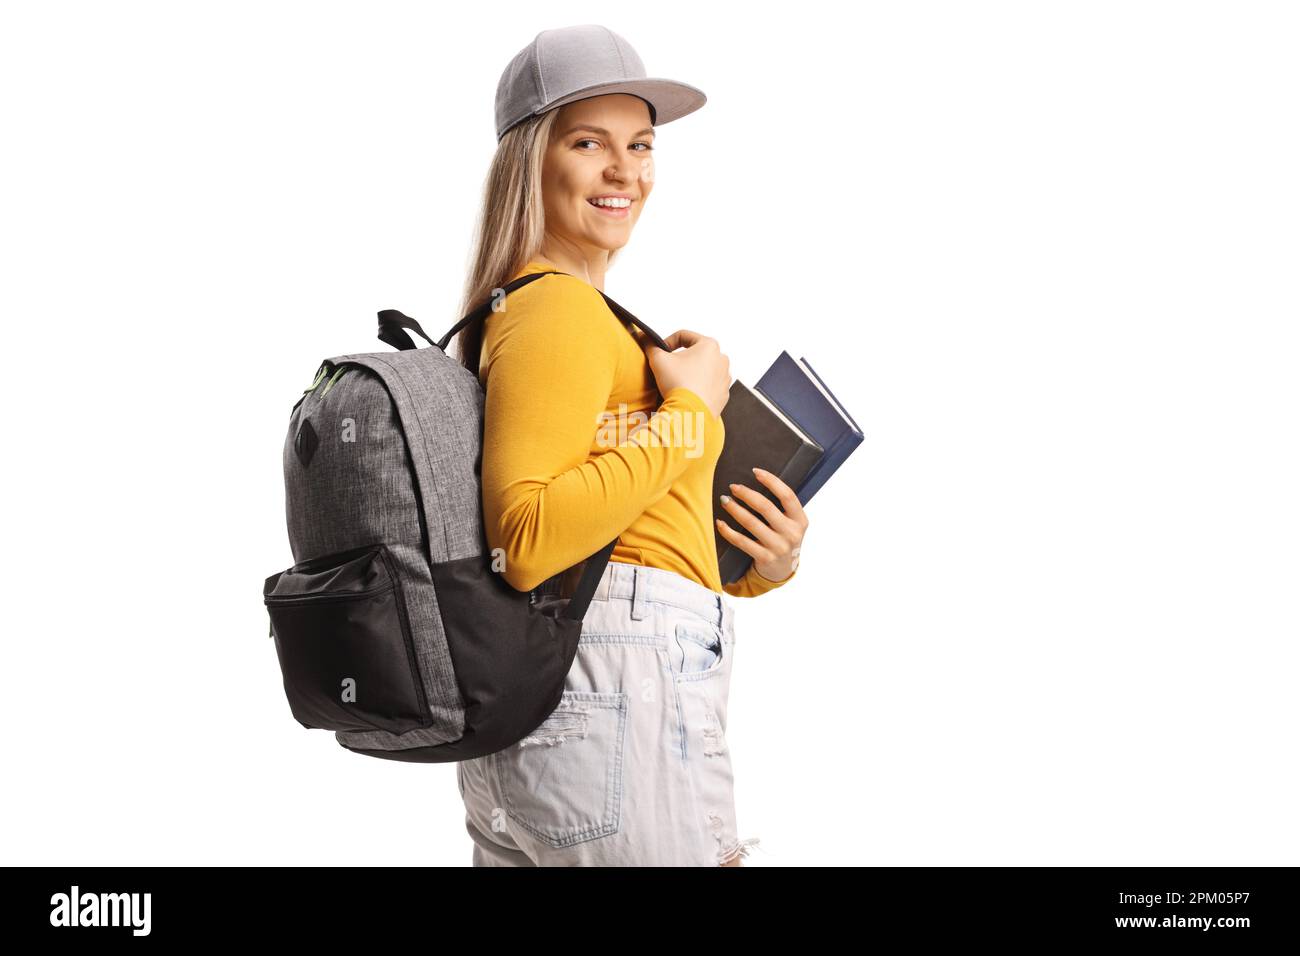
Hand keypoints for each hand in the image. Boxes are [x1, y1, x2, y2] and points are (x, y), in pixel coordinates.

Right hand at [644, 329, 730, 418]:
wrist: (691, 413)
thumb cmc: (679, 384)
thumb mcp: (659, 359)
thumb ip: (651, 346)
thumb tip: (645, 340)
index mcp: (709, 345)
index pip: (684, 336)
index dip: (667, 342)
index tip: (660, 351)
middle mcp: (721, 359)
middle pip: (696, 352)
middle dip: (681, 358)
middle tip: (669, 368)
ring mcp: (725, 378)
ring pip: (703, 369)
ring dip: (691, 372)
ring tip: (678, 381)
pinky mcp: (723, 394)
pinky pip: (709, 385)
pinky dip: (699, 386)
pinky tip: (688, 392)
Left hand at [716, 467, 808, 582]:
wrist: (783, 570)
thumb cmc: (783, 539)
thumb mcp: (791, 523)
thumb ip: (782, 507)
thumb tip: (757, 480)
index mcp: (800, 520)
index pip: (787, 495)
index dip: (771, 481)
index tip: (755, 471)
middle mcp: (791, 533)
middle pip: (766, 507)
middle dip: (746, 494)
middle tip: (733, 487)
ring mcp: (778, 547)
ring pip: (751, 523)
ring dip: (735, 509)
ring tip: (724, 500)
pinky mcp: (764, 558)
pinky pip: (741, 541)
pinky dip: (728, 531)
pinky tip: (720, 523)